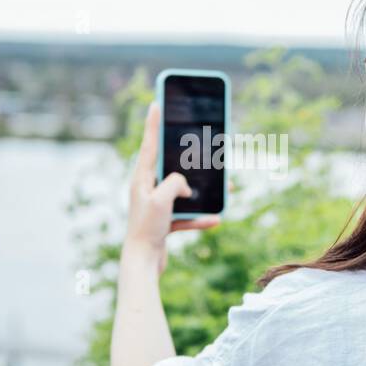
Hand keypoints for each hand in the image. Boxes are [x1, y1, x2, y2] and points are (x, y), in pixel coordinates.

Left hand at [125, 102, 219, 272]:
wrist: (142, 262)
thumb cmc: (146, 229)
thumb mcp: (162, 199)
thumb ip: (175, 183)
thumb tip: (185, 185)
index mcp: (141, 178)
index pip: (149, 144)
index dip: (153, 123)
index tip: (155, 103)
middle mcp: (147, 188)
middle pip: (171, 166)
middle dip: (188, 159)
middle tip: (199, 144)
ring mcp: (156, 204)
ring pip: (183, 191)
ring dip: (201, 192)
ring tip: (224, 187)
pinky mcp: (164, 221)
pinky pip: (186, 214)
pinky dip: (200, 217)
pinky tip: (216, 219)